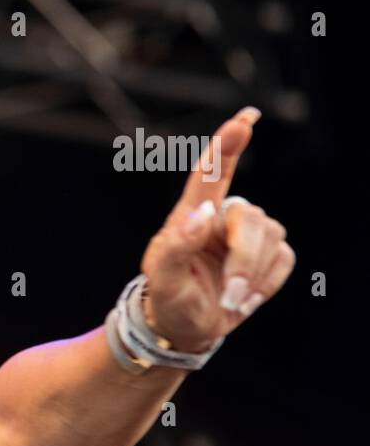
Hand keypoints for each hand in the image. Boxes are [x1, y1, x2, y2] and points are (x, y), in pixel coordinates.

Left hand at [138, 107, 295, 352]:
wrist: (185, 326)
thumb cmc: (168, 297)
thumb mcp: (161, 279)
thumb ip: (176, 246)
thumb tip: (204, 215)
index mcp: (190, 215)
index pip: (210, 175)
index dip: (227, 145)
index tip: (245, 119)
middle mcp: (222, 217)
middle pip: (251, 217)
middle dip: (244, 259)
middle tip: (228, 294)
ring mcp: (248, 234)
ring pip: (271, 237)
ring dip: (251, 276)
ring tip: (230, 299)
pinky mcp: (269, 253)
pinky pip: (284, 259)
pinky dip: (265, 284)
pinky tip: (244, 298)